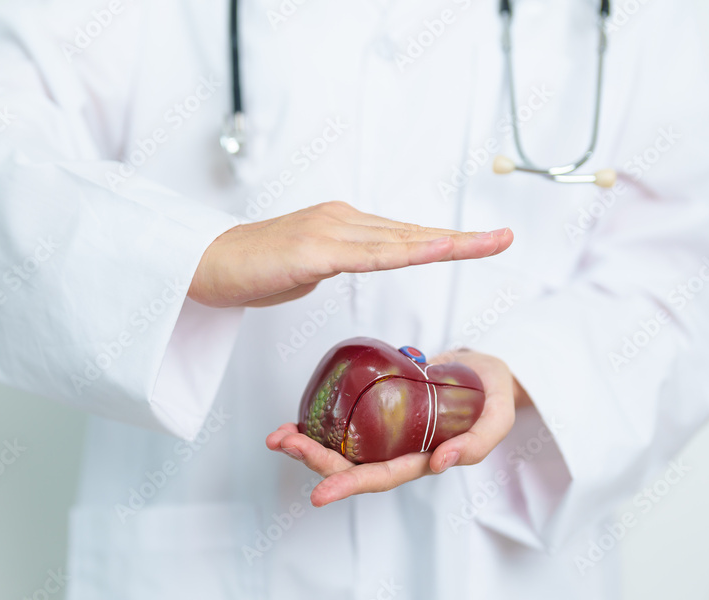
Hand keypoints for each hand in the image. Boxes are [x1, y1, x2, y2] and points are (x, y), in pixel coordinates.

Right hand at [189, 201, 512, 307]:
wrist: (204, 266)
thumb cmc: (248, 269)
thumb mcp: (303, 268)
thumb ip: (333, 263)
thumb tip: (350, 265)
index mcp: (340, 225)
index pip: (400, 236)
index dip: (441, 240)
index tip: (478, 242)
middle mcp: (340, 220)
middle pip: (409, 233)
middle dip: (459, 238)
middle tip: (503, 238)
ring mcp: (328, 231)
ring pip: (398, 240)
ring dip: (446, 243)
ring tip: (486, 243)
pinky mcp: (314, 250)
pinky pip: (369, 255)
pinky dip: (406, 253)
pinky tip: (434, 251)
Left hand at [265, 349, 530, 506]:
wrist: (487, 373)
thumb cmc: (493, 395)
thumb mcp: (497, 417)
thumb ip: (478, 442)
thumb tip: (441, 462)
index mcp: (423, 459)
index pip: (381, 477)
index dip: (349, 486)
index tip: (318, 495)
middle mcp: (398, 451)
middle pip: (349, 465)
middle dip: (313, 458)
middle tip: (283, 444)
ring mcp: (385, 433)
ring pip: (340, 447)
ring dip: (307, 444)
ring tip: (278, 437)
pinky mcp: (377, 412)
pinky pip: (344, 424)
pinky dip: (318, 424)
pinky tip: (296, 422)